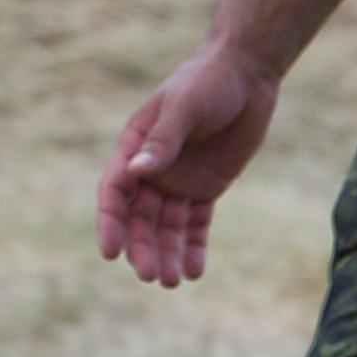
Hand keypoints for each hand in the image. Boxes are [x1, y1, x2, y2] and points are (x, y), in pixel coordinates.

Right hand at [98, 43, 282, 285]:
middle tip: (151, 277)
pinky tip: (196, 270)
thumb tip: (137, 173)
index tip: (110, 253)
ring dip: (167, 253)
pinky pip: (197, 223)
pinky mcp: (207, 187)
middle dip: (143, 247)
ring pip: (167, 226)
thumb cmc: (207, 82)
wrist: (246, 74)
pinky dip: (194, 247)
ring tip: (174, 283)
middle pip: (140, 217)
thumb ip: (162, 142)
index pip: (115, 190)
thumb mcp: (184, 109)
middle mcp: (153, 168)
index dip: (110, 222)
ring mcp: (179, 180)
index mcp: (135, 146)